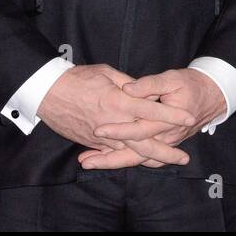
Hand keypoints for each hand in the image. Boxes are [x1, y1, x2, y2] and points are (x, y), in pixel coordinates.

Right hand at [36, 64, 195, 160]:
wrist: (47, 92)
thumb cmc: (77, 78)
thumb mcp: (107, 72)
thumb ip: (129, 84)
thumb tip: (145, 91)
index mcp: (119, 102)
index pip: (151, 111)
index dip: (172, 115)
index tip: (188, 118)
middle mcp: (113, 123)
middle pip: (144, 142)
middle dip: (166, 151)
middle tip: (183, 159)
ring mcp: (101, 136)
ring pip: (130, 153)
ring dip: (150, 159)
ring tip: (167, 162)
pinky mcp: (91, 142)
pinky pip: (113, 155)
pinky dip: (127, 160)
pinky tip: (141, 162)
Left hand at [76, 68, 227, 170]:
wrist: (213, 96)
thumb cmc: (191, 84)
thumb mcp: (172, 79)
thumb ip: (149, 84)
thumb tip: (127, 89)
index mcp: (165, 121)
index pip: (138, 129)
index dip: (118, 130)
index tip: (98, 129)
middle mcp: (164, 137)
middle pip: (134, 153)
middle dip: (108, 158)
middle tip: (85, 160)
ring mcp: (164, 143)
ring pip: (137, 159)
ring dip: (113, 162)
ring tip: (89, 162)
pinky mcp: (163, 144)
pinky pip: (144, 158)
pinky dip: (125, 160)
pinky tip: (106, 159)